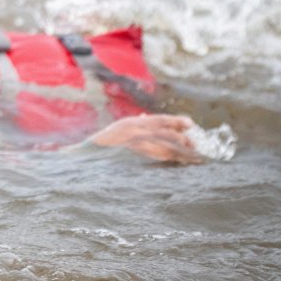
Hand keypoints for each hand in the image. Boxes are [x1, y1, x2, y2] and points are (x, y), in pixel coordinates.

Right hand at [86, 114, 204, 163]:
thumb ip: (133, 124)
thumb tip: (146, 117)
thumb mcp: (117, 129)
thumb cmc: (101, 145)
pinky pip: (157, 161)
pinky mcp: (134, 163)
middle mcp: (133, 134)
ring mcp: (133, 149)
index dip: (176, 121)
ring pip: (164, 150)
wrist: (84, 161)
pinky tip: (179, 163)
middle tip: (196, 144)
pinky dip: (169, 162)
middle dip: (182, 140)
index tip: (190, 123)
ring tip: (194, 157)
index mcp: (130, 124)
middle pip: (165, 135)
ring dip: (180, 153)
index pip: (158, 120)